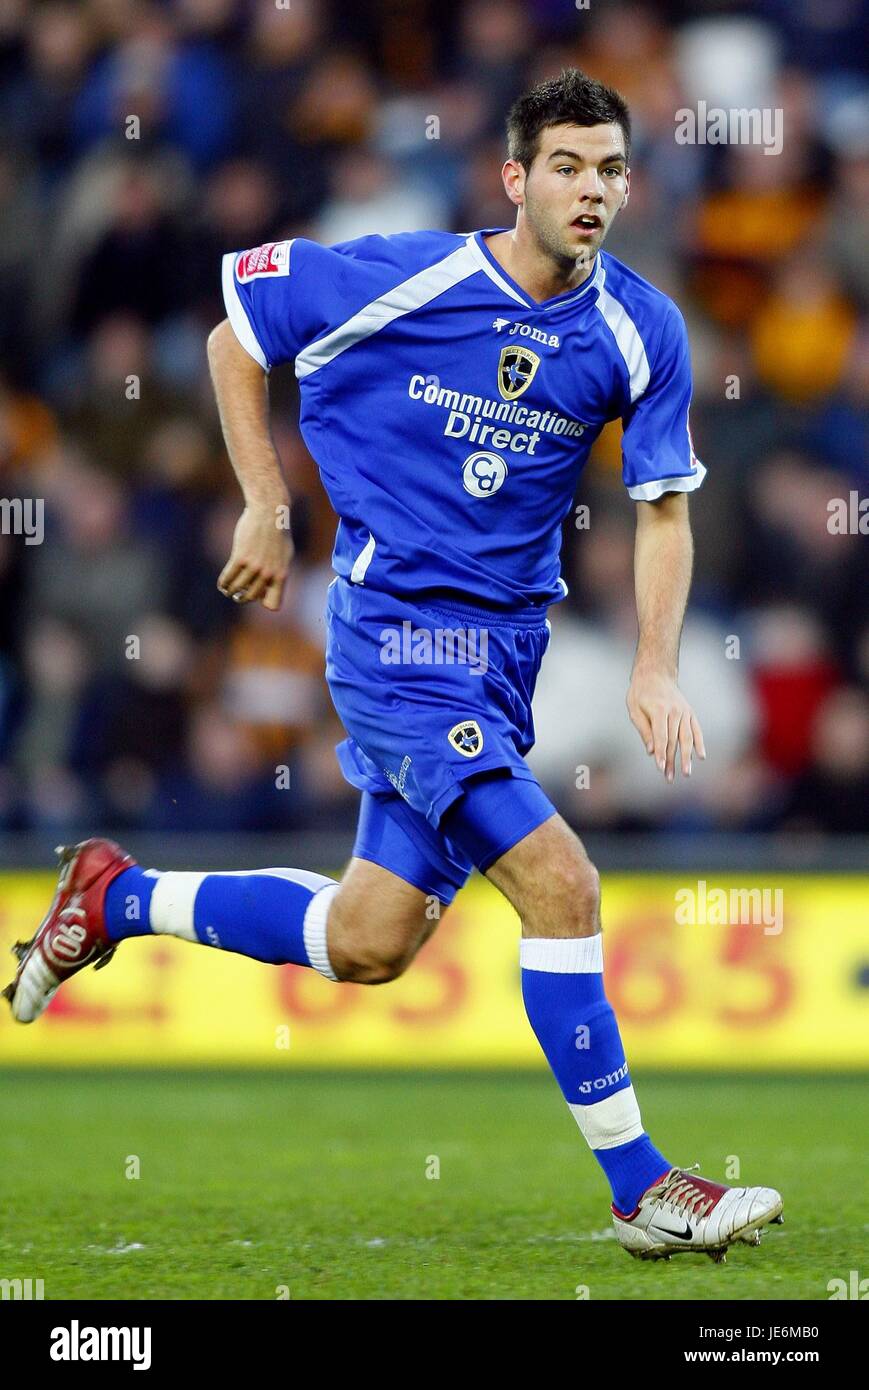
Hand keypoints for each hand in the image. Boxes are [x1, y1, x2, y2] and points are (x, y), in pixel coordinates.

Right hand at [218, 502, 292, 611]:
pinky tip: (222, 584)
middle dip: (242, 597)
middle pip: (251, 597)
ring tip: (227, 590)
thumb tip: (269, 584)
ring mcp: (254, 567)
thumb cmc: (278, 533)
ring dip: (230, 591)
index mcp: (281, 575)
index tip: (258, 594)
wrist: (269, 513)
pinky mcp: (240, 558)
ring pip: (237, 589)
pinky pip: (227, 577)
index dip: (263, 602)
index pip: (273, 604)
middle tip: (238, 593)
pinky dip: (223, 583)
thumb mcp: (286, 554)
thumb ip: (278, 571)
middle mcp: (268, 574)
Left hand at [626, 664, 705, 781]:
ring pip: (687, 738)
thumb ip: (643, 730)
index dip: (661, 753)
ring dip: (687, 757)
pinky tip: (701, 756)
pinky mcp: (690, 713)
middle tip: (669, 778)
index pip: (661, 736)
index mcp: (659, 709)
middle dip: (672, 760)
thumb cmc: (640, 693)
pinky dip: (700, 743)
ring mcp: (684, 712)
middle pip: (674, 740)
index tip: (660, 768)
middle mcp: (675, 711)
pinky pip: (697, 730)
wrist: (656, 674)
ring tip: (686, 773)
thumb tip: (650, 751)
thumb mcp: (634, 709)